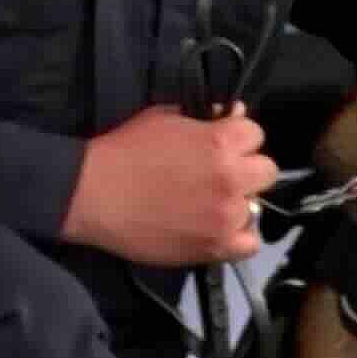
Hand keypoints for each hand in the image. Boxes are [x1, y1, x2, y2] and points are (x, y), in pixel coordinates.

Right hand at [60, 103, 280, 265]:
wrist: (90, 195)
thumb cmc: (124, 152)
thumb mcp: (165, 118)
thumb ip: (205, 117)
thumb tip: (234, 112)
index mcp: (221, 142)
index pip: (256, 134)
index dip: (238, 139)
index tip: (222, 146)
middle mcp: (232, 177)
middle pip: (266, 171)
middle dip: (245, 169)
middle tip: (219, 176)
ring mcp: (226, 214)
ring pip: (257, 206)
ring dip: (238, 203)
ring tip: (211, 205)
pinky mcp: (215, 245)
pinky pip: (249, 244)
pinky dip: (239, 236)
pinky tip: (219, 229)